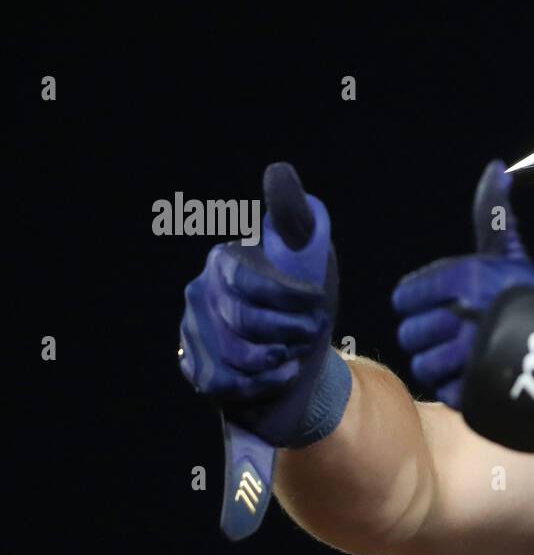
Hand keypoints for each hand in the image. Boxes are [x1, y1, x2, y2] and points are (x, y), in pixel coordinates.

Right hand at [178, 167, 339, 447]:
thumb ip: (296, 219)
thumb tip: (278, 171)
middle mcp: (199, 292)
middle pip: (245, 322)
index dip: (290, 300)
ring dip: (279, 359)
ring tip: (296, 352)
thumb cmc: (304, 302)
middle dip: (291, 332)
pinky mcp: (194, 367)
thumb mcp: (310, 257)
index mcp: (225, 261)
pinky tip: (281, 374)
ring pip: (236, 355)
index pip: (250, 280)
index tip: (319, 306)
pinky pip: (224, 384)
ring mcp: (192, 331)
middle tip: (313, 333)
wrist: (299, 356)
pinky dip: (262, 384)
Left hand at [391, 159, 533, 409]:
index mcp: (463, 275)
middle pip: (409, 335)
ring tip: (469, 359)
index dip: (420, 305)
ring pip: (423, 366)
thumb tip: (496, 166)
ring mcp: (468, 355)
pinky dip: (458, 390)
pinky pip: (443, 392)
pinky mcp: (474, 391)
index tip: (448, 308)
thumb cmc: (531, 298)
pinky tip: (478, 378)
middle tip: (459, 337)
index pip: (403, 297)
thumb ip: (493, 214)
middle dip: (430, 339)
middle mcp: (462, 312)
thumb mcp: (511, 253)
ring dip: (442, 367)